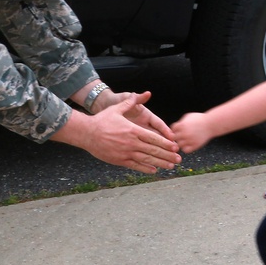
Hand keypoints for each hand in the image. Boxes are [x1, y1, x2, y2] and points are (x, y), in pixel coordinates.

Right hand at [57, 94, 180, 172]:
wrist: (86, 133)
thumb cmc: (102, 120)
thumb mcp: (117, 109)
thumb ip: (131, 102)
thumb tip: (143, 94)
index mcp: (133, 130)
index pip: (154, 138)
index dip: (166, 143)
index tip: (175, 147)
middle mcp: (131, 143)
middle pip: (154, 150)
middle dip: (168, 155)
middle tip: (179, 159)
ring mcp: (126, 153)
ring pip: (147, 160)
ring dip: (161, 163)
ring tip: (171, 166)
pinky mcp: (119, 160)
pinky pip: (135, 166)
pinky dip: (146, 168)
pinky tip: (154, 170)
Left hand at [171, 112, 212, 152]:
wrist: (211, 124)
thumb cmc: (200, 119)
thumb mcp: (188, 116)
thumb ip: (180, 122)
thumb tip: (174, 128)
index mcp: (181, 125)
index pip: (172, 130)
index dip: (175, 130)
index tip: (178, 130)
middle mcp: (184, 133)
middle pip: (174, 138)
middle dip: (176, 137)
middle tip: (181, 136)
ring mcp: (189, 140)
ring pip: (179, 145)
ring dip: (181, 143)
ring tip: (185, 140)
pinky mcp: (194, 145)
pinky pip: (186, 150)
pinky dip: (186, 148)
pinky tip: (189, 144)